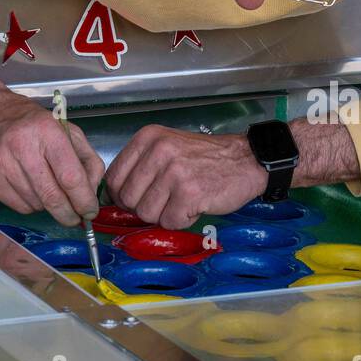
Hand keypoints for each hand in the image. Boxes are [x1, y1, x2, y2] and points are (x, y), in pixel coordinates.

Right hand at [0, 87, 104, 226]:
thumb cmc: (30, 123)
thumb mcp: (67, 131)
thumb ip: (87, 160)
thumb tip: (91, 193)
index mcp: (46, 131)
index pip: (70, 177)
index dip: (83, 200)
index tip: (90, 211)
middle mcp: (21, 147)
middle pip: (52, 196)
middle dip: (69, 214)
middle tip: (76, 218)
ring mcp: (1, 166)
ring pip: (37, 205)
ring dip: (49, 206)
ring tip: (48, 189)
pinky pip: (19, 207)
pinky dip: (32, 205)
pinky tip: (31, 188)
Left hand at [105, 125, 265, 229]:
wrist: (247, 160)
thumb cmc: (208, 158)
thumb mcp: (169, 147)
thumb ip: (141, 166)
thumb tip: (114, 198)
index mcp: (148, 138)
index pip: (113, 178)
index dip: (122, 196)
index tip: (137, 199)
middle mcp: (159, 152)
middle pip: (127, 199)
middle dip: (144, 207)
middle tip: (166, 201)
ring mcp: (174, 173)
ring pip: (146, 213)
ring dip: (164, 215)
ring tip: (182, 201)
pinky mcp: (189, 194)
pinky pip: (170, 222)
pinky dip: (182, 221)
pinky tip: (195, 206)